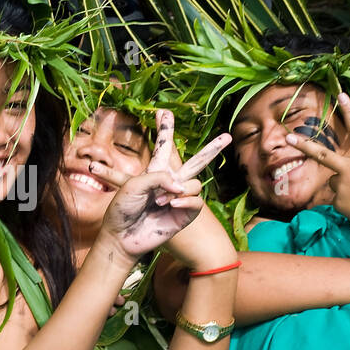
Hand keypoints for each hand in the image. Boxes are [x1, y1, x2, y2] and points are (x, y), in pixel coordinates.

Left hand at [93, 110, 230, 261]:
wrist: (123, 238)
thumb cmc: (122, 210)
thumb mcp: (133, 185)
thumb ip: (158, 177)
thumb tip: (180, 186)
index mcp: (154, 172)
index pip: (163, 148)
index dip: (165, 130)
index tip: (164, 111)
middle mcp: (169, 183)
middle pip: (195, 162)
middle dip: (212, 149)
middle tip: (227, 137)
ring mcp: (179, 199)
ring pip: (195, 182)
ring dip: (177, 189)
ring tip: (158, 201)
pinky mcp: (185, 215)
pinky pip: (195, 201)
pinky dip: (185, 201)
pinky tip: (170, 205)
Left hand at [285, 92, 349, 233]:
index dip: (349, 112)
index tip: (340, 95)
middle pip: (323, 154)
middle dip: (304, 145)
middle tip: (288, 137)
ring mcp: (341, 186)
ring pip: (335, 183)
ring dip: (344, 189)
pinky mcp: (338, 202)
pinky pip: (337, 201)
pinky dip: (347, 205)